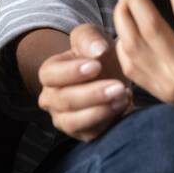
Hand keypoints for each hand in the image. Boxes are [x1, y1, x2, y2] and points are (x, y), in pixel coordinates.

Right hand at [36, 25, 132, 141]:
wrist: (113, 75)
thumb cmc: (99, 55)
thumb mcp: (94, 39)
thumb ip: (90, 38)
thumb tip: (98, 51)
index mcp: (49, 73)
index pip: (50, 74)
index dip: (72, 72)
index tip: (97, 66)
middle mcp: (52, 99)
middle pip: (65, 100)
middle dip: (93, 94)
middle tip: (118, 86)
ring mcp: (64, 119)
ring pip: (74, 122)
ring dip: (100, 111)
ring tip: (123, 98)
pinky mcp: (82, 133)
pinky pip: (90, 133)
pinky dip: (107, 122)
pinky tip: (124, 106)